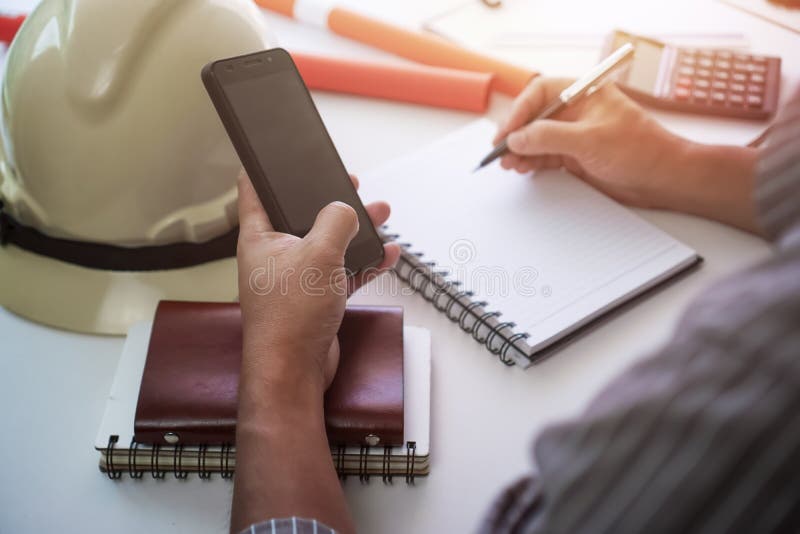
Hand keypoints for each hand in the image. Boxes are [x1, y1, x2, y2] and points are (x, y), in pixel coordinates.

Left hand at [236, 172, 400, 394]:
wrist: (295, 371)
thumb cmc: (290, 317)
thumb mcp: (318, 254)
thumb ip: (335, 222)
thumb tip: (345, 210)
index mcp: (260, 238)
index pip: (253, 191)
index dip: (264, 169)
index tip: (273, 153)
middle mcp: (275, 255)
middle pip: (302, 216)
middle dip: (330, 201)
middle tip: (350, 185)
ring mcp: (296, 278)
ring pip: (327, 244)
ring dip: (354, 231)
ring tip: (380, 214)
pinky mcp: (315, 299)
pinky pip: (342, 272)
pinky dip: (363, 263)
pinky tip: (386, 255)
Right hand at [495, 78, 687, 207]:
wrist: (663, 178)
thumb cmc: (640, 150)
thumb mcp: (589, 140)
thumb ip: (549, 137)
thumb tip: (518, 138)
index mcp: (583, 93)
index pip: (540, 93)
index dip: (520, 111)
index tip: (508, 132)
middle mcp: (577, 111)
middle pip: (534, 117)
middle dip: (517, 134)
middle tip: (501, 151)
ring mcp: (575, 134)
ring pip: (537, 139)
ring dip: (521, 151)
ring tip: (509, 164)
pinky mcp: (576, 156)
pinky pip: (545, 155)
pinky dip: (531, 161)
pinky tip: (522, 167)